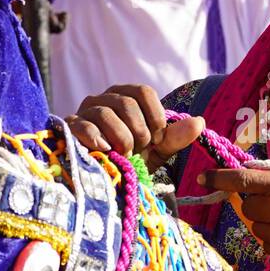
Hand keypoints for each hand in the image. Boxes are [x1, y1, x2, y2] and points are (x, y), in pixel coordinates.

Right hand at [65, 84, 203, 172]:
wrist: (103, 178)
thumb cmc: (130, 160)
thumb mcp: (156, 151)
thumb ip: (175, 137)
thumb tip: (200, 121)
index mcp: (126, 97)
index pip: (142, 91)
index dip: (154, 116)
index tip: (157, 139)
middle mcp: (104, 99)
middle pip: (126, 103)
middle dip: (139, 131)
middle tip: (138, 150)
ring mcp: (84, 111)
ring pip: (105, 113)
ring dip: (121, 138)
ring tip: (123, 154)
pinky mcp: (69, 127)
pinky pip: (83, 125)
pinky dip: (97, 139)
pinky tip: (106, 151)